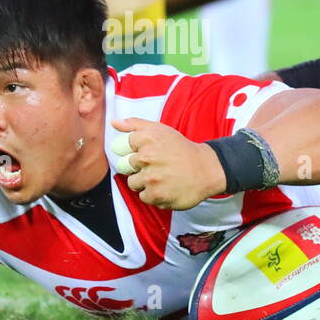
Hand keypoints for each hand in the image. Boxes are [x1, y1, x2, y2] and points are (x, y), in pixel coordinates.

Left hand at [111, 118, 225, 209]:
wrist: (206, 169)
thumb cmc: (181, 149)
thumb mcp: (160, 130)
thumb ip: (135, 125)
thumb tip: (113, 122)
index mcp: (147, 139)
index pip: (124, 146)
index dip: (136, 150)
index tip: (150, 151)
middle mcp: (147, 157)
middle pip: (127, 166)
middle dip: (140, 167)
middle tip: (157, 165)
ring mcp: (151, 178)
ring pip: (133, 183)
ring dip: (144, 182)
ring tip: (161, 177)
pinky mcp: (156, 195)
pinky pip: (143, 197)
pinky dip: (153, 194)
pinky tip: (165, 187)